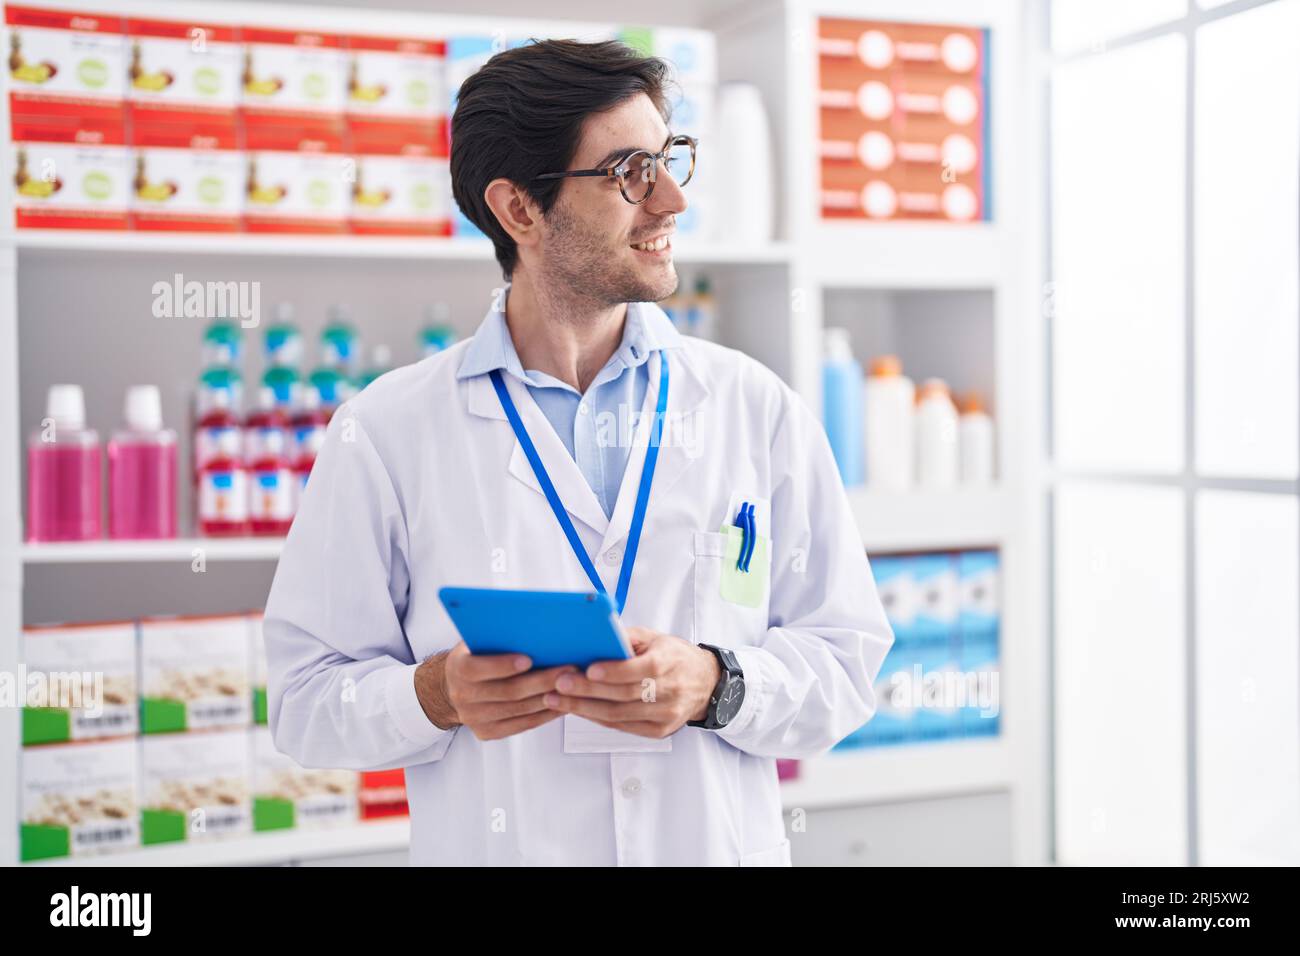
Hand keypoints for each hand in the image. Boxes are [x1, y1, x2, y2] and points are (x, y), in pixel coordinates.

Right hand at [417, 643, 577, 740]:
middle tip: (568, 670)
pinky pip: (522, 725)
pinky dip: (545, 714)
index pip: (479, 669)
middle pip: (508, 692)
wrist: (452, 686)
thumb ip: (496, 635)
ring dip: (550, 698)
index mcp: (459, 669)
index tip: (529, 659)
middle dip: (542, 680)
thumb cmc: (476, 655)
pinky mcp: (488, 732)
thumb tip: (530, 622)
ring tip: (572, 685)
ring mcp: (475, 718)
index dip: (504, 665)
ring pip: (519, 710)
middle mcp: (463, 696)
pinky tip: (563, 703)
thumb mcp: (477, 640)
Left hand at [543, 627, 722, 738]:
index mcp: (669, 663)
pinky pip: (622, 726)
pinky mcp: (659, 730)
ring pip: (619, 715)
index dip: (614, 671)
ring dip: (584, 708)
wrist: (705, 683)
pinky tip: (577, 709)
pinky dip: (597, 718)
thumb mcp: (654, 637)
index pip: (641, 670)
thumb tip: (597, 633)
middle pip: (624, 695)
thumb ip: (626, 636)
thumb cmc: (673, 656)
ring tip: (557, 699)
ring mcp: (665, 715)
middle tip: (559, 684)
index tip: (588, 669)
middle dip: (588, 691)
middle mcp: (670, 691)